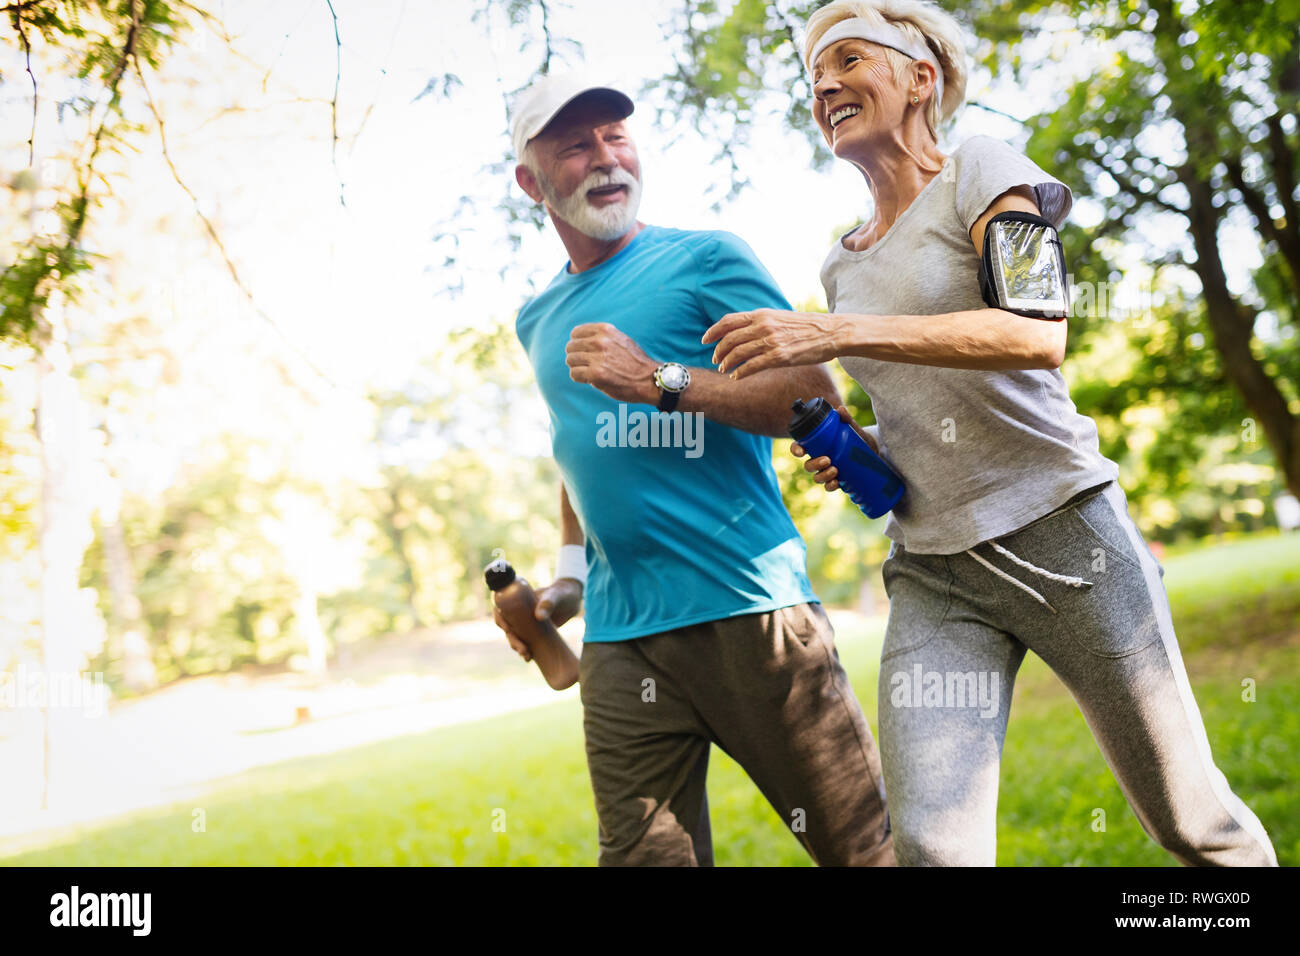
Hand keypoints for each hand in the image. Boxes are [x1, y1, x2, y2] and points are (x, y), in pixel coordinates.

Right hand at [492, 578, 582, 662]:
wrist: (573, 600)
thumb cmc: (562, 593)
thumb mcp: (555, 595)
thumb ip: (548, 603)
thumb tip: (538, 617)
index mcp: (518, 599)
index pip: (501, 608)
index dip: (500, 619)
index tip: (507, 629)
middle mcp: (519, 612)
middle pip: (508, 627)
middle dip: (512, 640)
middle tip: (523, 649)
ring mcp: (526, 622)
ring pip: (515, 636)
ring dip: (517, 647)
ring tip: (527, 656)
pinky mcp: (535, 632)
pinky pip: (526, 641)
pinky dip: (525, 650)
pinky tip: (529, 659)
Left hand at [566, 323, 658, 403]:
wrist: (649, 379)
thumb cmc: (635, 362)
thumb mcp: (620, 339)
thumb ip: (602, 337)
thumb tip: (579, 341)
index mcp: (605, 330)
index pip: (576, 333)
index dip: (577, 343)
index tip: (582, 352)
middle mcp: (600, 341)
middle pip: (570, 347)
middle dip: (575, 357)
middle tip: (585, 365)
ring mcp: (598, 357)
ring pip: (570, 360)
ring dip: (576, 367)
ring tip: (588, 372)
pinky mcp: (596, 374)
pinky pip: (574, 374)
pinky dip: (579, 378)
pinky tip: (589, 379)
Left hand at [701, 309, 843, 378]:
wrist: (832, 332)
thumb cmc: (809, 327)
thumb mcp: (781, 317)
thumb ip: (763, 322)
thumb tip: (747, 330)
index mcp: (763, 314)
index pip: (729, 320)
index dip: (713, 331)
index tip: (705, 340)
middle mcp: (763, 325)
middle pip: (729, 339)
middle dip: (718, 351)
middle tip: (716, 360)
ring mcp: (770, 341)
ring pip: (737, 353)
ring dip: (727, 363)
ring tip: (724, 369)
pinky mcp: (779, 357)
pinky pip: (751, 366)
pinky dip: (740, 373)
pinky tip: (737, 377)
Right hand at [790, 404, 876, 493]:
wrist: (874, 452)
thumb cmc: (858, 438)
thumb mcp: (853, 428)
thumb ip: (846, 419)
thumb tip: (840, 410)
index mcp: (818, 446)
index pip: (800, 447)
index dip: (796, 449)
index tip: (801, 452)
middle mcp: (820, 459)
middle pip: (808, 465)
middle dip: (814, 464)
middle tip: (827, 460)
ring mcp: (827, 471)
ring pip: (817, 477)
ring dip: (823, 475)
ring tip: (835, 470)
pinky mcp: (837, 480)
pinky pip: (828, 486)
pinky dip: (830, 485)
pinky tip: (836, 482)